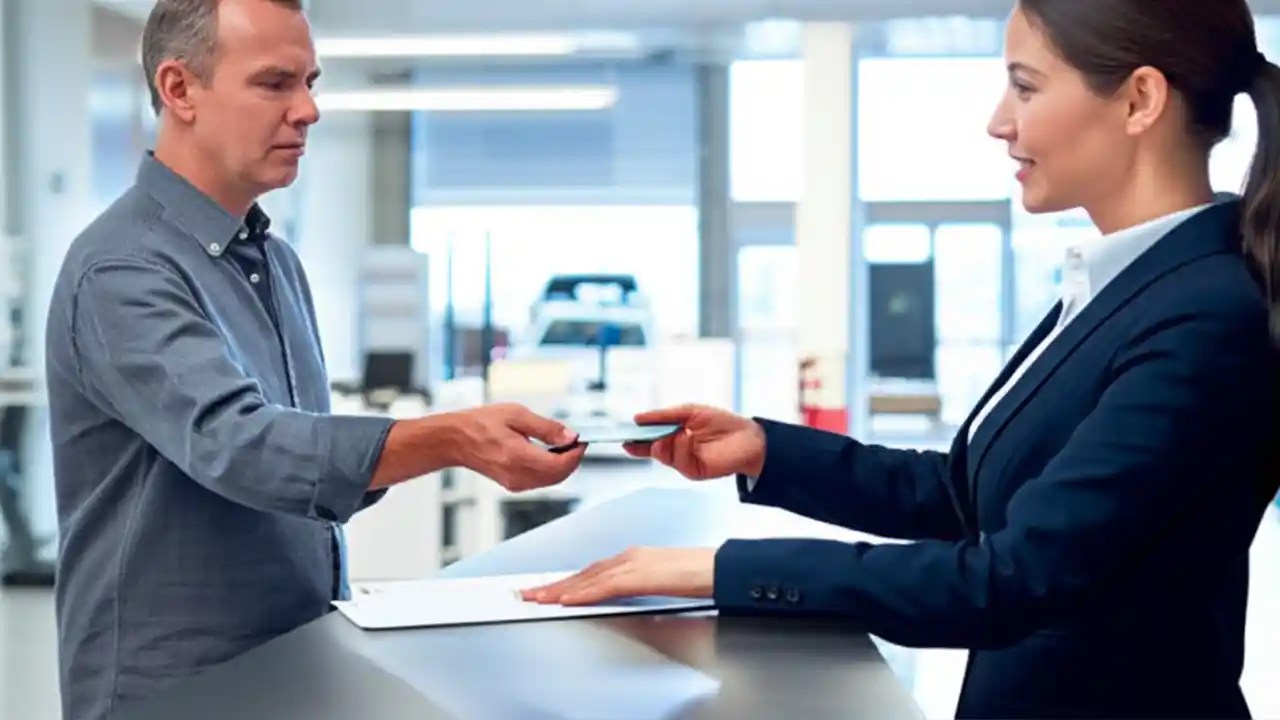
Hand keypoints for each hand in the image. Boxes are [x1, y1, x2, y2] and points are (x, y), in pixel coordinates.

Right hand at [452, 403, 586, 491]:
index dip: (576, 453)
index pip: (559, 464)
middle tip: (576, 441)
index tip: (582, 440)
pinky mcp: (513, 485)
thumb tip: (570, 436)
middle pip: (559, 475)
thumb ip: (546, 427)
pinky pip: (541, 481)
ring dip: (563, 465)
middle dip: (573, 459)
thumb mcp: (516, 415)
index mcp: (518, 456)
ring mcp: (515, 483)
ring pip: (552, 480)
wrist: (456, 440)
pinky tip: (550, 454)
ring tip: (564, 445)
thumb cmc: (480, 424)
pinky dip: (552, 469)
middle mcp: (517, 475)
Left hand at [520, 547, 716, 605]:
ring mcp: (634, 564)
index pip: (592, 570)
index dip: (567, 580)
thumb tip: (623, 595)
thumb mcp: (664, 579)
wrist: (721, 566)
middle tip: (528, 593)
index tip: (546, 589)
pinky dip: (584, 593)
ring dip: (560, 589)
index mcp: (635, 557)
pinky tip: (568, 600)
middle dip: (554, 584)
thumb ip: (642, 584)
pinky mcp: (640, 576)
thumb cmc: (701, 573)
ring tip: (537, 598)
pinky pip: (605, 586)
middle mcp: (630, 556)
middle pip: (584, 572)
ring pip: (588, 578)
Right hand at [624, 405, 765, 479]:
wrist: (749, 438)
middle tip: (632, 439)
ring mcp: (685, 462)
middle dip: (641, 445)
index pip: (649, 440)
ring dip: (664, 444)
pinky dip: (680, 448)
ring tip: (672, 433)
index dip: (635, 439)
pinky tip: (686, 437)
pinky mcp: (695, 471)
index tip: (623, 436)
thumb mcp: (690, 412)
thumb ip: (665, 415)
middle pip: (651, 451)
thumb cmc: (722, 423)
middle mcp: (677, 451)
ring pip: (664, 456)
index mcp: (674, 436)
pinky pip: (679, 462)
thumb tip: (639, 417)